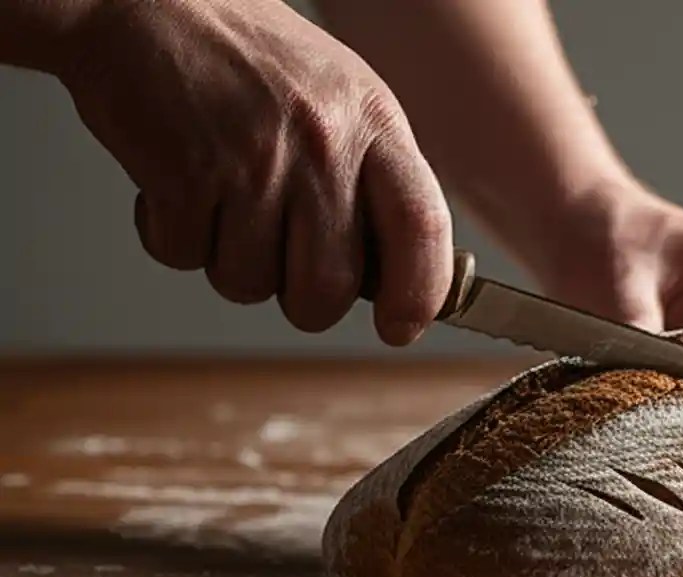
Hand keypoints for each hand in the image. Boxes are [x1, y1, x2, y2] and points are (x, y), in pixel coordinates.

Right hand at [59, 0, 450, 344]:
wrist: (148, 2)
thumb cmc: (249, 61)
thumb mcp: (343, 103)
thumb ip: (375, 184)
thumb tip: (398, 283)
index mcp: (374, 124)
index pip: (423, 227)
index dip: (420, 295)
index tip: (401, 327)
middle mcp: (323, 142)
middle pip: (330, 289)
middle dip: (303, 300)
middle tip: (281, 260)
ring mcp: (254, 158)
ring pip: (250, 284)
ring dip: (228, 262)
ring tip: (223, 198)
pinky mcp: (185, 171)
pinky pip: (184, 257)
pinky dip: (171, 235)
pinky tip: (179, 183)